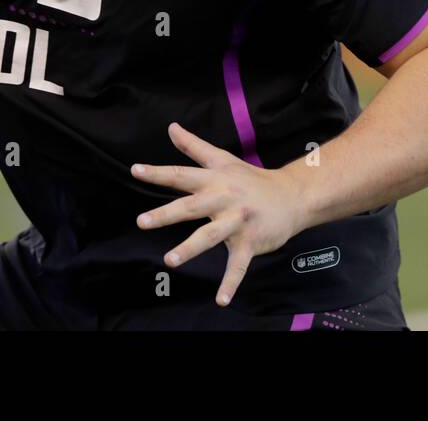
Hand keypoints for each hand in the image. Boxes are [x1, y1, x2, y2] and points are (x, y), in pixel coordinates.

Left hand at [131, 122, 307, 306]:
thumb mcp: (223, 159)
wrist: (292, 196)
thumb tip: (171, 127)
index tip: (135, 170)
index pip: (182, 174)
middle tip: (142, 221)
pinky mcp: (250, 242)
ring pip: (211, 236)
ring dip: (190, 248)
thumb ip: (194, 146)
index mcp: (215, 179)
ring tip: (169, 260)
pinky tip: (221, 300)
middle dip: (167, 214)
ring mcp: (238, 221)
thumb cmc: (251, 179)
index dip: (158, 173)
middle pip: (192, 206)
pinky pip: (238, 265)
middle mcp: (224, 198)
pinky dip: (230, 283)